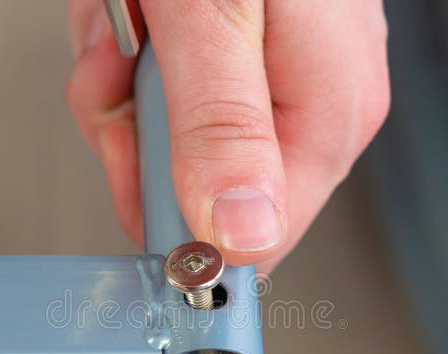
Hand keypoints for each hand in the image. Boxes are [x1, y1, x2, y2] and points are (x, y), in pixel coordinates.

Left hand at [67, 0, 389, 271]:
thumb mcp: (215, 11)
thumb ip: (226, 124)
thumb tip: (243, 236)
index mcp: (326, 112)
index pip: (259, 237)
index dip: (184, 229)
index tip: (135, 190)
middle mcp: (307, 105)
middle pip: (200, 189)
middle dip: (137, 134)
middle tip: (123, 68)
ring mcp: (266, 80)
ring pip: (168, 140)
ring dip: (121, 84)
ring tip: (128, 18)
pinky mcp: (228, 58)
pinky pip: (161, 92)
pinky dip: (122, 54)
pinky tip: (131, 12)